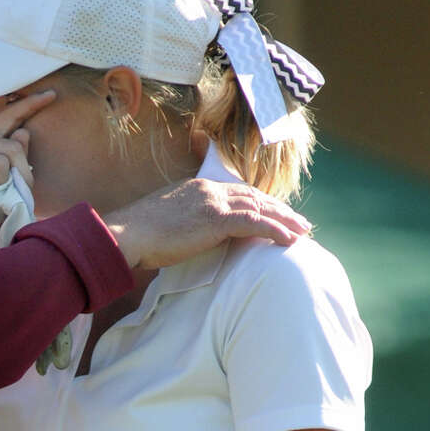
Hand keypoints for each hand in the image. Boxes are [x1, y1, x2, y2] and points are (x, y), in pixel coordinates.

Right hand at [0, 88, 55, 259]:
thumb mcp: (9, 185)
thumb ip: (16, 160)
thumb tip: (23, 132)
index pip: (8, 115)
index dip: (29, 104)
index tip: (52, 94)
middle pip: (11, 147)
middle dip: (19, 176)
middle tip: (11, 199)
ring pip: (0, 162)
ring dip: (3, 190)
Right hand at [105, 176, 310, 270]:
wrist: (126, 235)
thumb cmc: (137, 237)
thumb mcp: (164, 225)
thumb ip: (184, 226)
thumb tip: (190, 239)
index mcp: (197, 189)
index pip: (237, 193)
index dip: (260, 204)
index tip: (276, 214)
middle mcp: (209, 190)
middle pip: (254, 197)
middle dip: (280, 210)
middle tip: (300, 223)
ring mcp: (213, 202)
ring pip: (260, 208)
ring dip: (285, 221)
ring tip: (303, 233)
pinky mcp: (215, 219)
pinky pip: (255, 223)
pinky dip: (275, 230)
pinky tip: (290, 240)